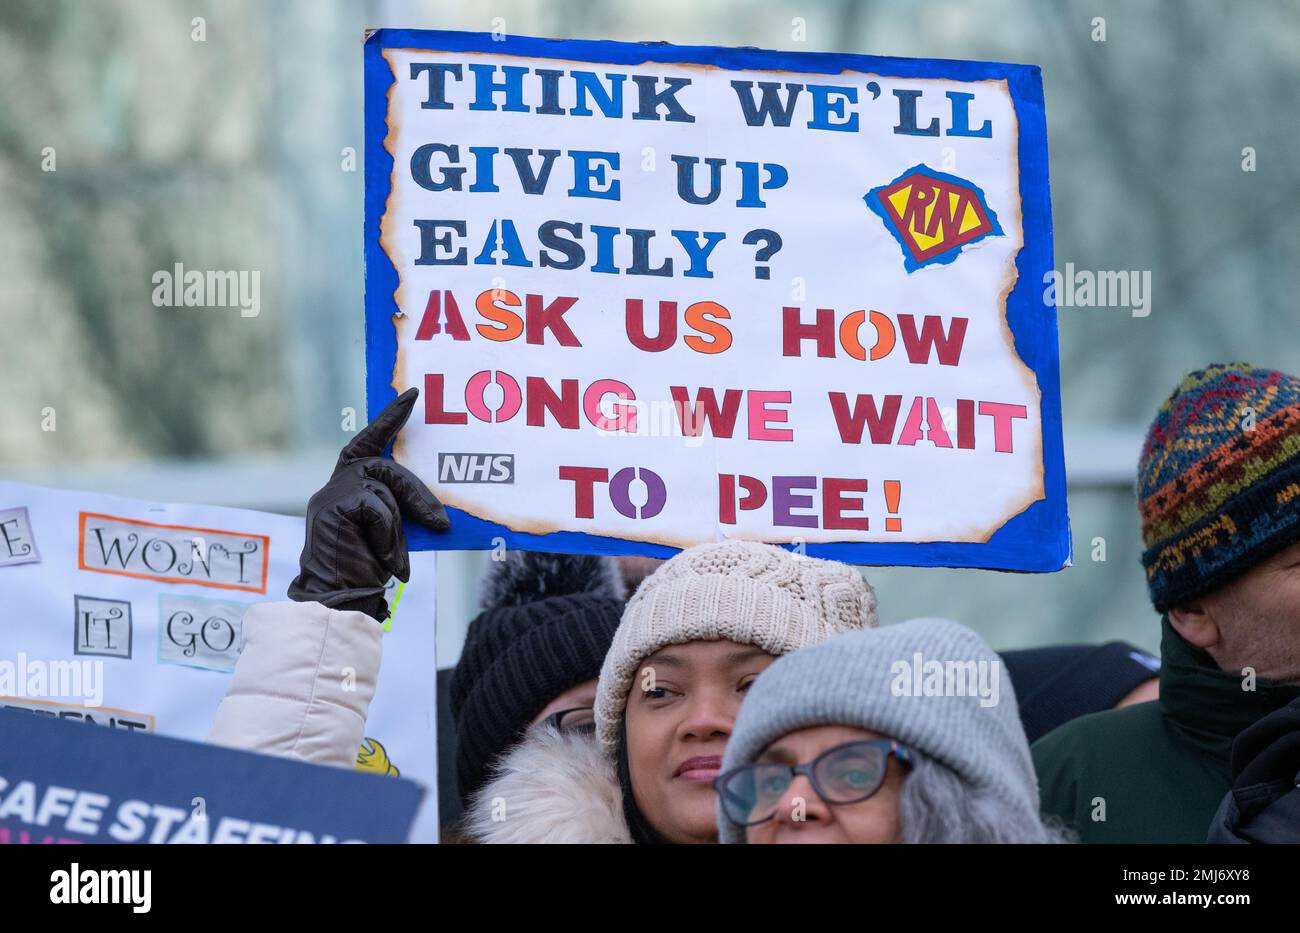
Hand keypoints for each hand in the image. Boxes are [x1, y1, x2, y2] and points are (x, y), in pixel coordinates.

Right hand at [288, 388, 449, 619]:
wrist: (337, 600)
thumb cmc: (365, 569)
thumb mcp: (390, 533)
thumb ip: (400, 511)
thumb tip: (437, 512)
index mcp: (348, 486)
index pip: (370, 442)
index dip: (389, 419)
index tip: (411, 396)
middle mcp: (336, 484)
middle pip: (387, 468)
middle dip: (418, 494)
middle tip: (443, 523)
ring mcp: (331, 494)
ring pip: (385, 489)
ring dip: (400, 527)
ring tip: (397, 560)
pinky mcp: (332, 507)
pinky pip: (378, 509)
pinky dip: (387, 536)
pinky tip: (382, 559)